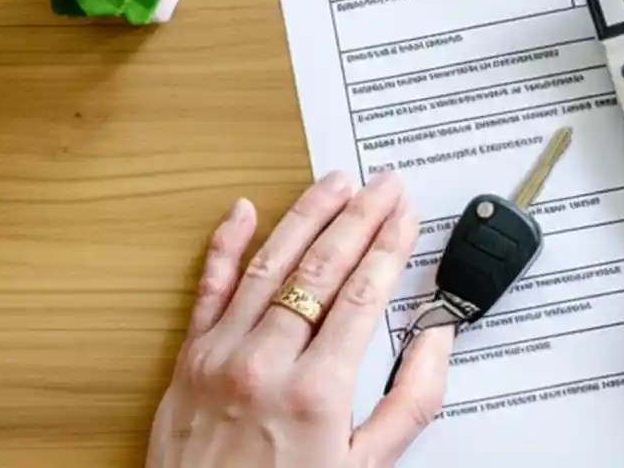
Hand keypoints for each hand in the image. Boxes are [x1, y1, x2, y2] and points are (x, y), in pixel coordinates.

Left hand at [146, 171, 451, 467]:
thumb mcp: (366, 467)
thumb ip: (410, 401)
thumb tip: (436, 340)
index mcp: (315, 391)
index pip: (363, 294)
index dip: (390, 246)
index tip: (407, 216)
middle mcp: (264, 363)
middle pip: (322, 268)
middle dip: (360, 217)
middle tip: (385, 185)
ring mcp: (220, 356)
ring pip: (269, 265)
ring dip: (306, 216)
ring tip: (335, 183)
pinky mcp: (188, 360)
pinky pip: (208, 289)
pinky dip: (224, 245)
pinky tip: (242, 211)